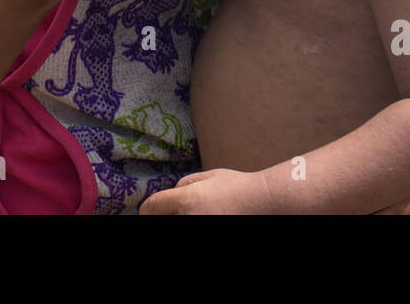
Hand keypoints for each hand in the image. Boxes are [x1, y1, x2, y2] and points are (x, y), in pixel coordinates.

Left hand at [139, 168, 276, 214]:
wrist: (263, 202)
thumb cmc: (239, 187)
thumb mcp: (210, 175)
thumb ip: (187, 183)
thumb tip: (173, 192)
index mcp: (187, 200)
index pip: (153, 207)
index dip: (146, 209)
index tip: (146, 211)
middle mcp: (190, 218)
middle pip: (165, 219)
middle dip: (169, 213)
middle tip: (175, 209)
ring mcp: (201, 226)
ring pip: (180, 222)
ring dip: (185, 216)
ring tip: (206, 208)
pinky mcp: (207, 234)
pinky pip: (196, 224)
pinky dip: (197, 218)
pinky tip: (212, 213)